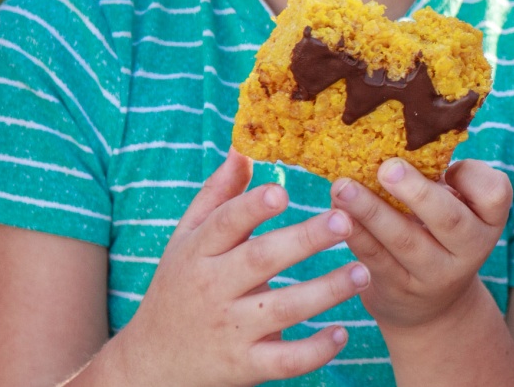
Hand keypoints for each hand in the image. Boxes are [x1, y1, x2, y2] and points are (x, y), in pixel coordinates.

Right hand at [99, 151, 369, 386]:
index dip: (251, 207)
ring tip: (362, 271)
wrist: (152, 364)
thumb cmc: (179, 288)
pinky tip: (342, 332)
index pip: (224, 225)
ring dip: (326, 291)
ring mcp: (230, 330)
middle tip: (343, 220)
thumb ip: (217, 196)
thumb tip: (243, 149)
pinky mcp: (245, 366)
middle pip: (260, 260)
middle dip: (304, 240)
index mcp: (198, 253)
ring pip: (282, 309)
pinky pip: (285, 361)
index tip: (282, 191)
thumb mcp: (186, 241)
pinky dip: (315, 350)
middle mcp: (212, 289)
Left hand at [328, 157, 512, 330]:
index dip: (472, 176)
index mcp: (488, 220)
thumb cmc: (441, 233)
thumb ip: (439, 180)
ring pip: (404, 241)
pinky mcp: (399, 289)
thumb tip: (391, 139)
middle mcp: (470, 250)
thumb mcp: (457, 208)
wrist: (433, 306)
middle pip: (449, 220)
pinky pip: (375, 259)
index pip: (495, 194)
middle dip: (416, 193)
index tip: (447, 165)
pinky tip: (336, 213)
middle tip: (386, 168)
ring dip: (371, 211)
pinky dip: (355, 234)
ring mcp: (434, 274)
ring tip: (343, 186)